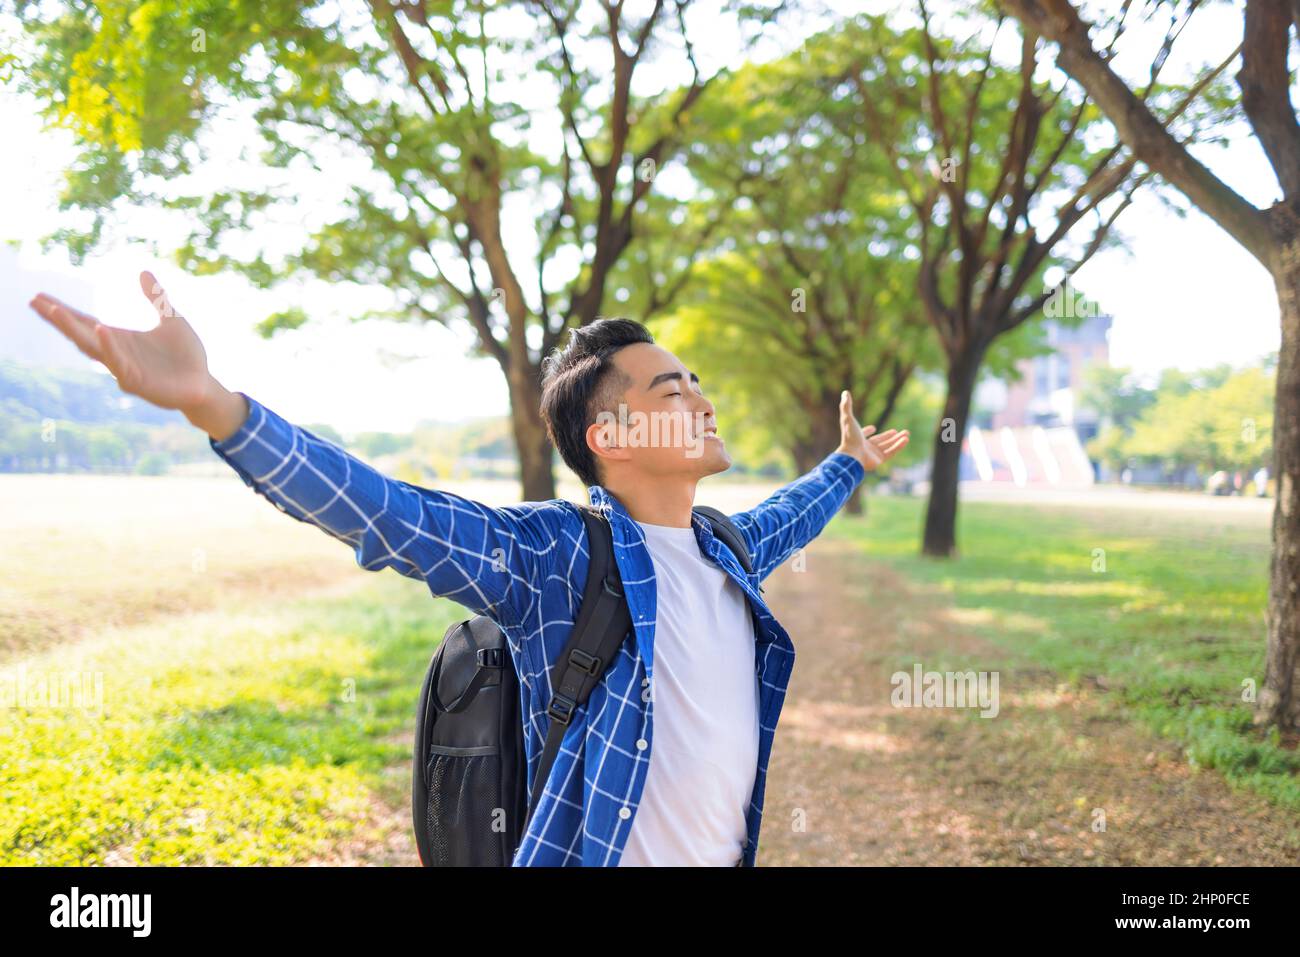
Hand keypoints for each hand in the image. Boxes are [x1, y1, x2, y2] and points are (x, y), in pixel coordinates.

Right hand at [28, 271, 247, 439]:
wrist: (204, 384)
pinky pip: (118, 364)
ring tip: (55, 311)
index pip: (85, 322)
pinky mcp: (137, 383)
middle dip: (58, 318)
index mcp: (121, 339)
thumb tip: (143, 272)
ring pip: (92, 348)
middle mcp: (117, 353)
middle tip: (34, 301)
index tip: (40, 297)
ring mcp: (124, 369)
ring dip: (73, 329)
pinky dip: (109, 347)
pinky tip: (101, 329)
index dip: (63, 311)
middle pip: (80, 334)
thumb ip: (156, 297)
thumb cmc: (187, 356)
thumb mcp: (171, 319)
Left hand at [835, 389, 908, 470]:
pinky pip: (891, 453)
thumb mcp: (848, 418)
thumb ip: (846, 405)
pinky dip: (898, 446)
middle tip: (897, 431)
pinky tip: (906, 439)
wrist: (851, 455)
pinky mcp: (879, 461)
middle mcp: (865, 448)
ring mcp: (872, 455)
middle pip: (879, 441)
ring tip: (907, 434)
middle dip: (889, 436)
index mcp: (857, 439)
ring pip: (887, 446)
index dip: (867, 431)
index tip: (873, 428)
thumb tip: (845, 392)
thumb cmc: (849, 436)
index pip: (863, 435)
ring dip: (897, 440)